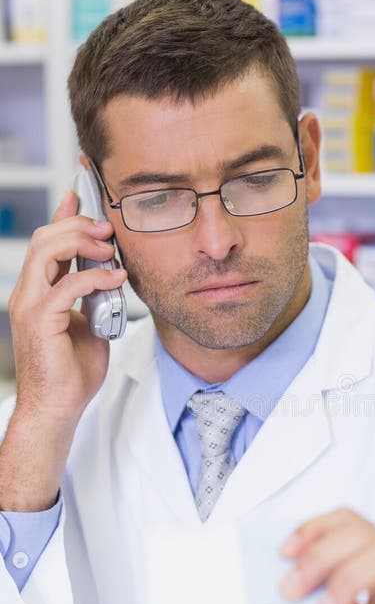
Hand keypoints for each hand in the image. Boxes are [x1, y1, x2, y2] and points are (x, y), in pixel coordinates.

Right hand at [9, 189, 126, 425]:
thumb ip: (94, 297)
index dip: (64, 215)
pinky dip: (95, 277)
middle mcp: (29, 293)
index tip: (83, 196)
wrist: (58, 408)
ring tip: (110, 249)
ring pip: (47, 251)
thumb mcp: (90, 323)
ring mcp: (31, 305)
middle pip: (46, 238)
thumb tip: (112, 275)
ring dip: (83, 243)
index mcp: (39, 291)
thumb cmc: (72, 372)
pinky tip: (116, 279)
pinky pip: (67, 286)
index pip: (48, 242)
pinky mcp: (40, 321)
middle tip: (109, 229)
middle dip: (79, 225)